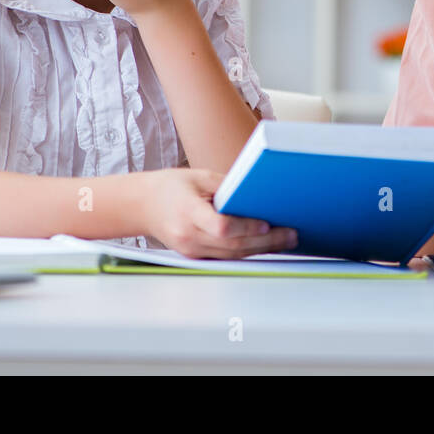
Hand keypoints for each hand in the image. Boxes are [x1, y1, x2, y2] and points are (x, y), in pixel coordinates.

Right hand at [142, 168, 298, 258]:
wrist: (142, 206)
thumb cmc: (171, 187)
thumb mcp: (198, 176)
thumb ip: (227, 186)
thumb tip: (258, 193)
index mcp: (187, 212)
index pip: (220, 226)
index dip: (245, 227)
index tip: (266, 223)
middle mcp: (188, 236)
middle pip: (232, 245)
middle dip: (266, 241)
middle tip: (291, 234)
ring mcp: (191, 250)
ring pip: (232, 255)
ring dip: (262, 249)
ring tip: (288, 240)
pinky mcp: (195, 257)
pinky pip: (226, 257)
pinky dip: (248, 251)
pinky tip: (267, 245)